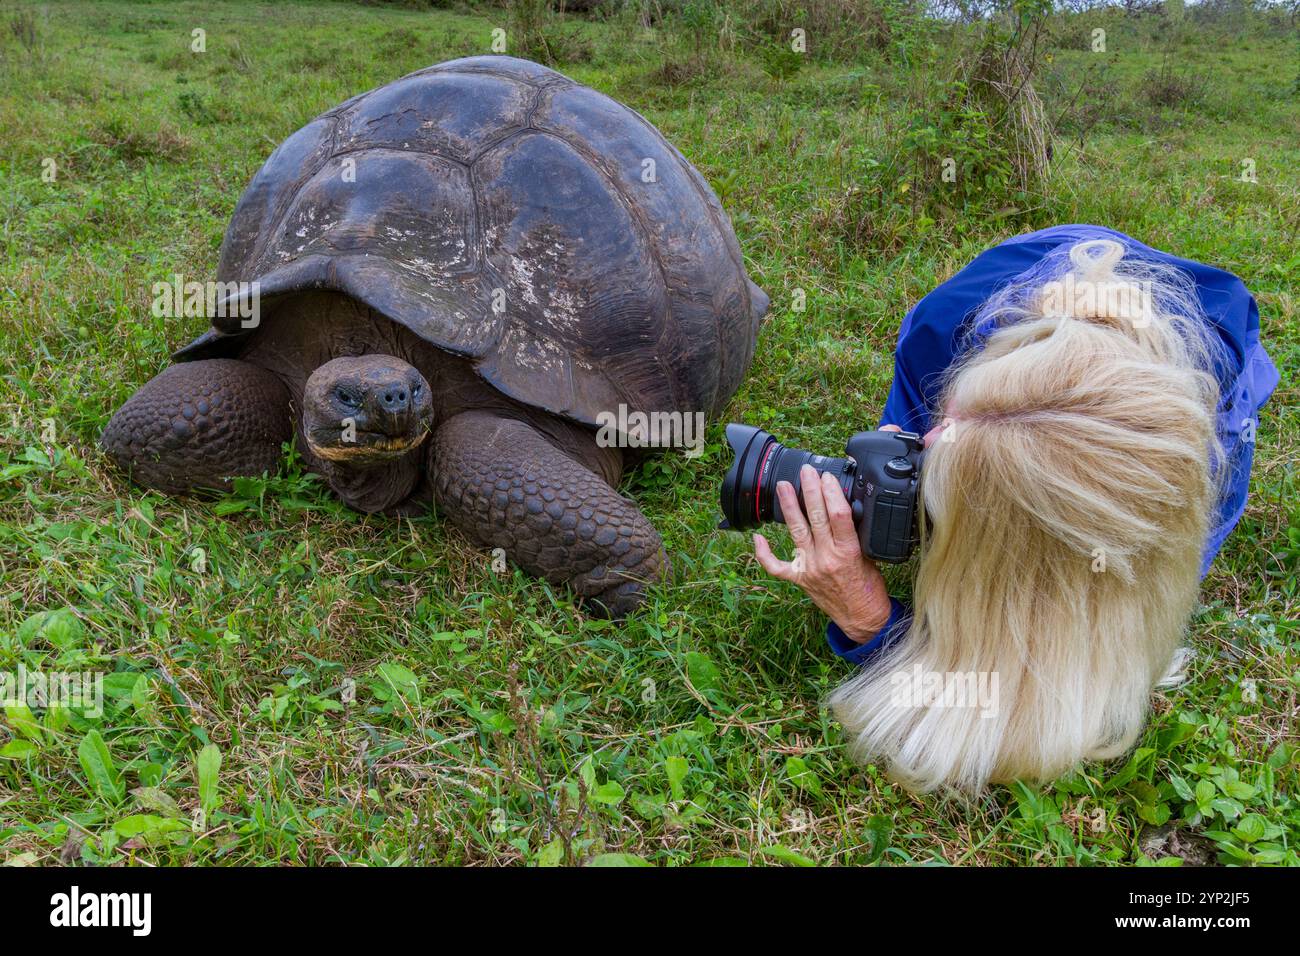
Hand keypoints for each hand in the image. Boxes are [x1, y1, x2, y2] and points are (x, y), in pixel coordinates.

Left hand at [752, 464, 892, 641]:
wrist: (862, 618)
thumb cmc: (869, 588)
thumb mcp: (869, 556)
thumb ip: (854, 535)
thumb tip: (842, 508)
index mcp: (848, 552)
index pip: (838, 515)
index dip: (831, 493)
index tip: (827, 477)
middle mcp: (827, 558)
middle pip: (816, 517)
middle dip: (810, 490)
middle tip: (805, 472)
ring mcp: (810, 568)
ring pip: (796, 531)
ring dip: (789, 507)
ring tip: (783, 486)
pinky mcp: (799, 579)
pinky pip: (776, 566)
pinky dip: (764, 553)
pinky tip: (758, 537)